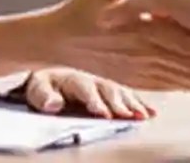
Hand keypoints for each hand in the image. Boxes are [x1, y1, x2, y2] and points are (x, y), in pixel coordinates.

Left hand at [22, 68, 155, 120]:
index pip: (86, 89)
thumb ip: (44, 97)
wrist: (51, 73)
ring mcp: (104, 84)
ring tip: (144, 116)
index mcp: (74, 78)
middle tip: (131, 117)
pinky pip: (129, 96)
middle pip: (109, 91)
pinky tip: (152, 113)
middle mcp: (93, 79)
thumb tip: (53, 105)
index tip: (104, 114)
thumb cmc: (44, 86)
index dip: (95, 102)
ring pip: (122, 93)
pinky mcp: (112, 90)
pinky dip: (141, 104)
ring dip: (134, 104)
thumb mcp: (37, 89)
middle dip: (120, 104)